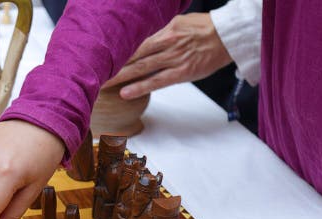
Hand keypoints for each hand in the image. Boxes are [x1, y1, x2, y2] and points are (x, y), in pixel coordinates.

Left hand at [104, 13, 231, 99]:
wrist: (228, 36)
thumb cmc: (204, 29)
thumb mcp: (178, 22)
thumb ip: (159, 30)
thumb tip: (141, 36)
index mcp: (164, 29)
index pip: (134, 40)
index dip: (116, 48)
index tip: (100, 55)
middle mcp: (166, 42)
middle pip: (133, 53)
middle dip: (112, 63)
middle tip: (93, 71)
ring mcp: (173, 58)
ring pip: (141, 68)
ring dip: (120, 77)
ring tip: (102, 84)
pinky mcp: (181, 72)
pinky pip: (156, 81)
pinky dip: (140, 87)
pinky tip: (125, 93)